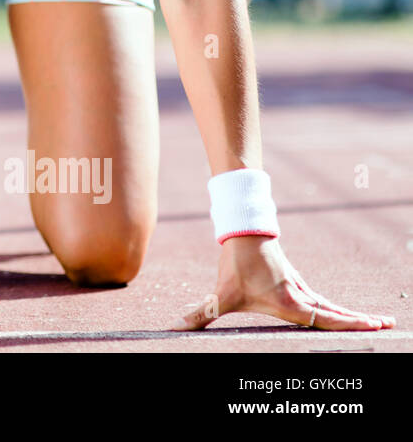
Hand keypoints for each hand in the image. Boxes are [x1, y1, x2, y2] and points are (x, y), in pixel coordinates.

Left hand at [171, 235, 395, 330]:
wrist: (242, 233)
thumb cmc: (234, 266)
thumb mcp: (219, 295)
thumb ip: (200, 315)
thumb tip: (175, 328)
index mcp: (289, 301)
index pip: (323, 317)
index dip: (346, 323)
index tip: (369, 326)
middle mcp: (300, 295)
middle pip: (335, 312)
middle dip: (360, 321)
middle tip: (388, 325)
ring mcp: (300, 288)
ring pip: (331, 305)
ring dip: (353, 314)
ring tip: (378, 322)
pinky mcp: (297, 283)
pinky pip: (323, 299)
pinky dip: (338, 308)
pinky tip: (346, 314)